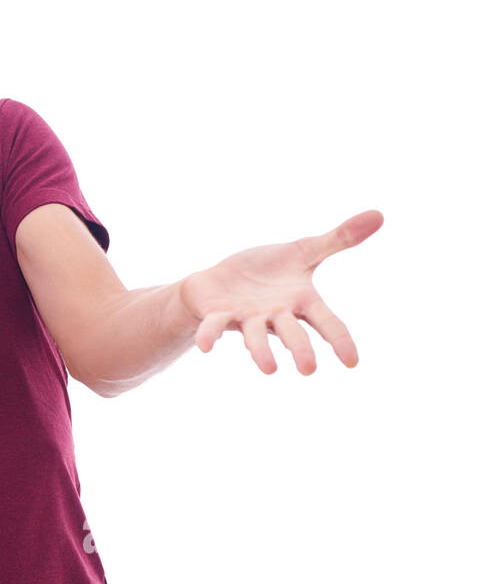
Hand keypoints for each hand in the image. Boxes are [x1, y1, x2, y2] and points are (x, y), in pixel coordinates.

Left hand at [179, 210, 382, 374]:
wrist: (222, 279)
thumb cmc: (266, 270)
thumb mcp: (303, 251)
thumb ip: (338, 239)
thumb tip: (380, 214)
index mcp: (300, 302)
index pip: (327, 322)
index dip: (339, 340)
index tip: (352, 362)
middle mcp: (276, 315)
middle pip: (292, 333)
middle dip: (300, 349)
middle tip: (308, 370)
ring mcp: (247, 317)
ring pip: (255, 335)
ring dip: (260, 351)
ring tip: (268, 369)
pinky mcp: (219, 314)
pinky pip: (214, 325)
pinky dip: (209, 334)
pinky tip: (204, 347)